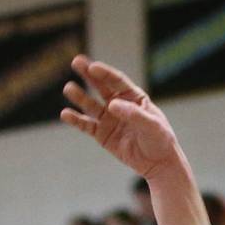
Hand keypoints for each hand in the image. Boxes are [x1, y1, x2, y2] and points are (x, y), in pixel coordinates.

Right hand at [61, 57, 186, 182]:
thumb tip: (112, 104)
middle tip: (76, 61)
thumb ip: (133, 114)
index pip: (117, 81)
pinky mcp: (101, 134)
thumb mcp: (151, 125)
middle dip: (88, 74)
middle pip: (101, 86)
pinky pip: (86, 125)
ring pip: (91, 105)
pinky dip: (76, 120)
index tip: (93, 66)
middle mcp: (119, 104)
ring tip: (68, 88)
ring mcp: (109, 119)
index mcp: (134, 97)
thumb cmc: (159, 140)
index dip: (104, 73)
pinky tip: (65, 114)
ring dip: (79, 96)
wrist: (157, 163)